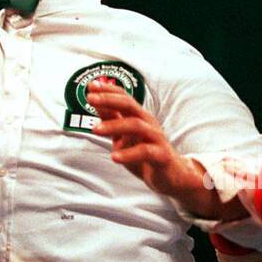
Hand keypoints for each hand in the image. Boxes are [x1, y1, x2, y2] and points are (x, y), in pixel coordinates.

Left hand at [85, 79, 213, 210]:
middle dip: (109, 100)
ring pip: (136, 126)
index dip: (108, 90)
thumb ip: (113, 120)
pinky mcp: (161, 156)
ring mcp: (156, 138)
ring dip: (114, 126)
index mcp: (139, 117)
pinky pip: (145, 152)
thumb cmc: (146, 155)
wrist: (171, 176)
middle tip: (90, 99)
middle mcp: (149, 123)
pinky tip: (114, 157)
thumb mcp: (124, 137)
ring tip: (95, 129)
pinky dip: (129, 154)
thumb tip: (97, 103)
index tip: (90, 85)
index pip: (124, 98)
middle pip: (130, 105)